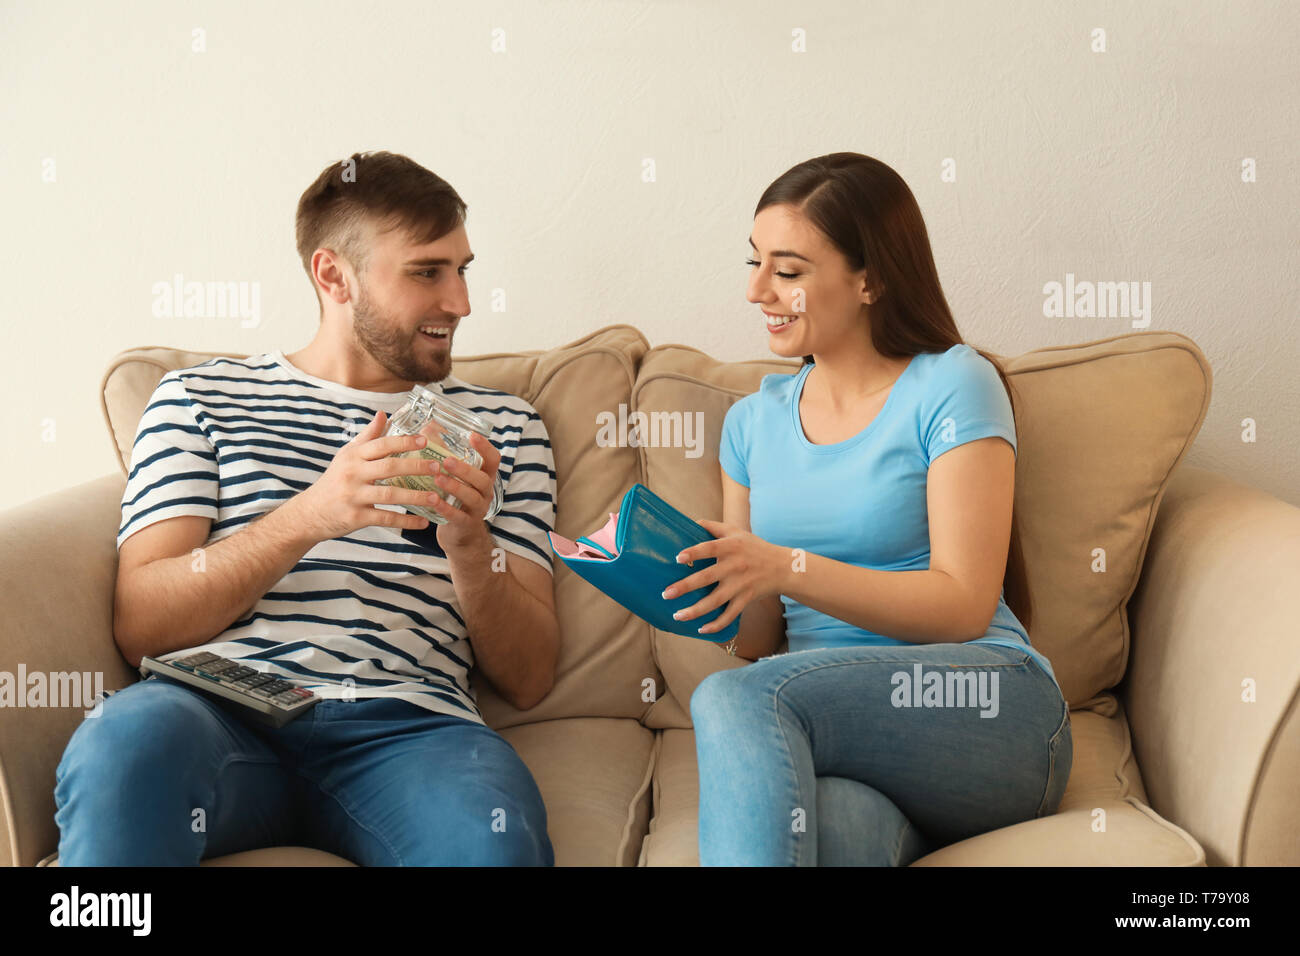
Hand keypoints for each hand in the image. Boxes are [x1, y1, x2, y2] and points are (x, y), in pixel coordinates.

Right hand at [286, 409, 446, 542]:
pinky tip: (423, 522)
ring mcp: (354, 496)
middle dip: (415, 466)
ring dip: (415, 496)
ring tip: (436, 497)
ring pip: (390, 495)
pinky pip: (385, 518)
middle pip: (389, 467)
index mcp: (354, 456)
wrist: (310, 512)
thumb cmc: (334, 480)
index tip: (425, 440)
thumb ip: (367, 436)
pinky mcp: (356, 517)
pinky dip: (405, 521)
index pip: (381, 445)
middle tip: (437, 468)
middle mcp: (353, 474)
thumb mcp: (347, 455)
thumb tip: (383, 414)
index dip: (404, 441)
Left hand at [429, 431, 501, 553]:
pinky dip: (446, 508)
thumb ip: (445, 454)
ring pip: (472, 497)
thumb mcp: (456, 476)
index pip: (493, 459)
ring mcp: (477, 509)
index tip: (472, 435)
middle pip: (483, 479)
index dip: (485, 447)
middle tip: (447, 460)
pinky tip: (433, 501)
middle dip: (465, 469)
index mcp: (484, 476)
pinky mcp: (465, 524)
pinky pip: (458, 516)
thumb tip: (427, 426)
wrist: (459, 534)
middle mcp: (485, 492)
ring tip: (438, 478)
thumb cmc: (455, 498)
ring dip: (455, 487)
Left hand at [660, 518, 784, 634]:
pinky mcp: (746, 599)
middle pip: (708, 577)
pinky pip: (730, 615)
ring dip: (696, 611)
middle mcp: (735, 566)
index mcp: (731, 547)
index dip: (694, 553)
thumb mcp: (736, 532)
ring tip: (677, 616)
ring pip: (716, 601)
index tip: (678, 558)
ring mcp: (741, 585)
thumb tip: (691, 522)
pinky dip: (717, 624)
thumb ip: (713, 527)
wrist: (783, 567)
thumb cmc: (754, 547)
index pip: (710, 548)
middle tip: (666, 594)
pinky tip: (701, 629)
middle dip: (685, 587)